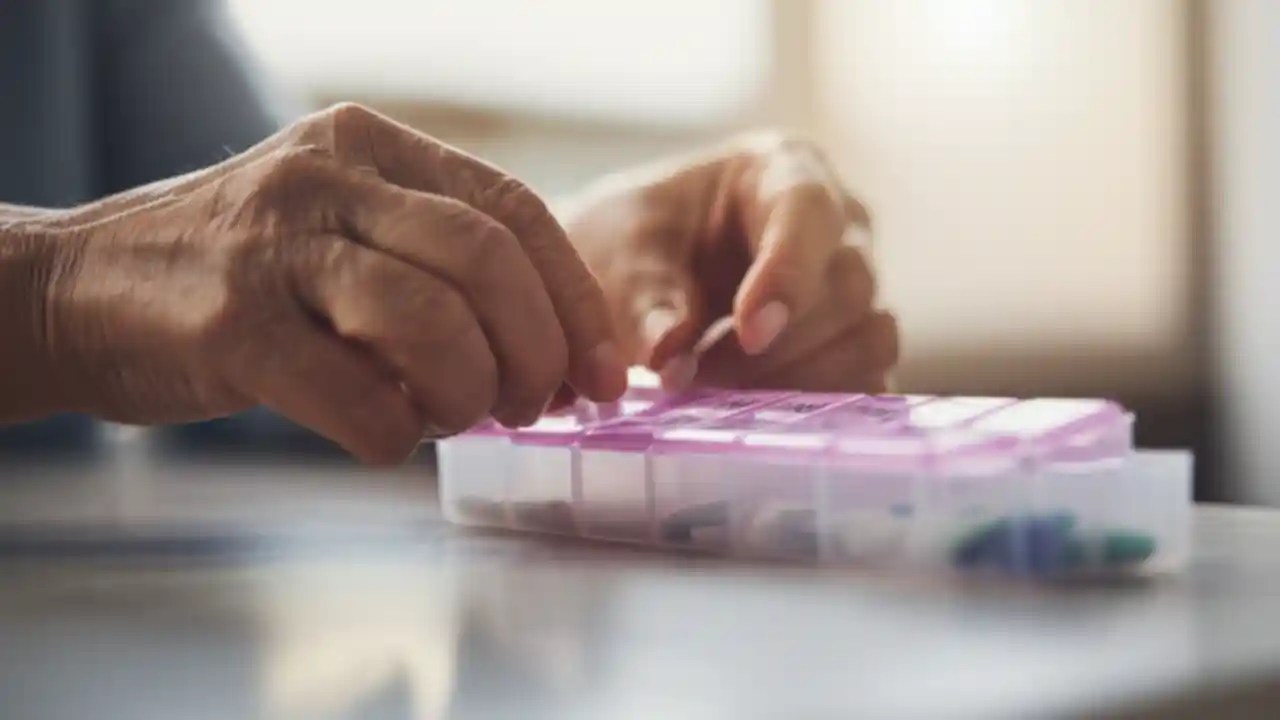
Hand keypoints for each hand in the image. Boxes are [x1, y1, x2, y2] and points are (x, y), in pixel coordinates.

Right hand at [16, 103, 625, 462]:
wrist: (79, 289)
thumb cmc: (243, 276)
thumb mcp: (341, 231)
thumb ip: (436, 270)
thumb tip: (552, 356)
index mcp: (372, 146)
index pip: (514, 210)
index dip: (576, 299)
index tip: (605, 372)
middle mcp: (328, 176)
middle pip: (487, 258)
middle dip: (536, 349)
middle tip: (533, 405)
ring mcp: (276, 244)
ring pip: (430, 319)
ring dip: (470, 392)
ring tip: (459, 417)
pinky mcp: (232, 323)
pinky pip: (358, 396)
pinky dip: (396, 434)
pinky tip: (384, 434)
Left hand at [562, 133, 897, 393]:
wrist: (641, 275)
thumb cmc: (639, 240)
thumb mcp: (622, 251)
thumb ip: (644, 296)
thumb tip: (667, 352)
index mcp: (783, 171)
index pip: (811, 211)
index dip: (789, 275)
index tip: (749, 332)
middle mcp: (839, 225)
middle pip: (848, 285)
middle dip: (776, 346)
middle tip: (698, 376)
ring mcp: (857, 288)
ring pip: (868, 338)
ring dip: (797, 381)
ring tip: (718, 392)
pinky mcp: (857, 346)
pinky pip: (870, 382)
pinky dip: (818, 409)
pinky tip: (757, 415)